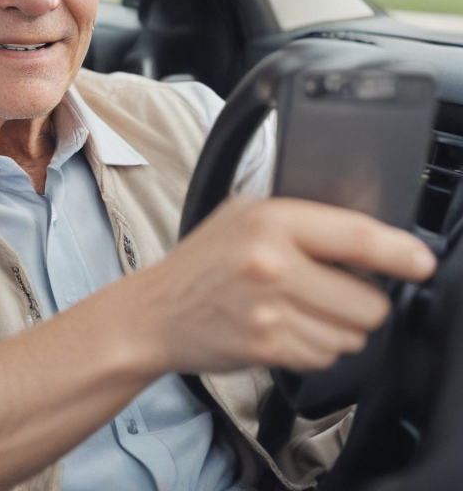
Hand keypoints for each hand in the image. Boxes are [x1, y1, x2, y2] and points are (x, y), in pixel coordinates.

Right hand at [129, 196, 437, 374]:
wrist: (154, 312)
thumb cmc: (202, 263)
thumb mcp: (244, 216)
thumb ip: (302, 221)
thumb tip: (373, 241)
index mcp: (268, 219)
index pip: (357, 236)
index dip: (400, 253)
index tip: (419, 263)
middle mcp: (270, 262)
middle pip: (368, 299)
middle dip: (359, 302)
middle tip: (324, 292)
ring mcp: (269, 308)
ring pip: (352, 334)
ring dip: (336, 328)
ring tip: (296, 310)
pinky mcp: (267, 346)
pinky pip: (325, 356)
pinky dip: (312, 348)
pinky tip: (281, 329)